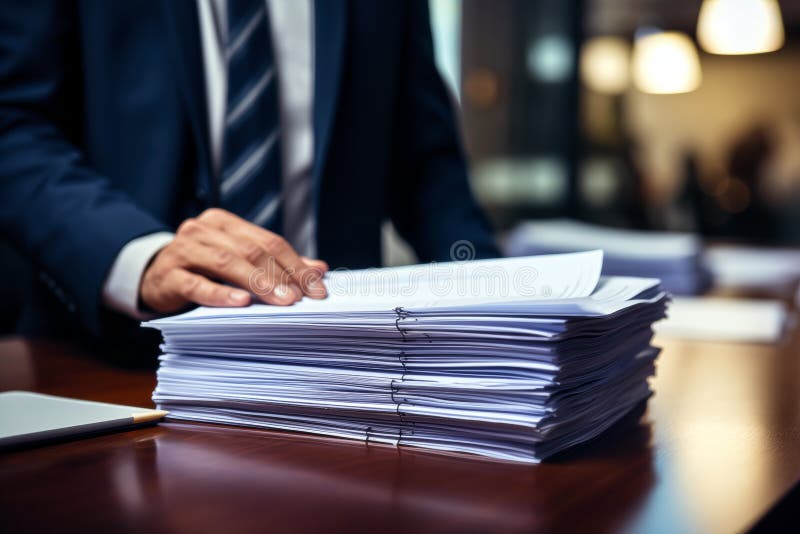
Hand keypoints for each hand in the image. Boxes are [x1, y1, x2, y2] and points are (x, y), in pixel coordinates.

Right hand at [140, 208, 327, 312]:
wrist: (151, 277)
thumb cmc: (202, 269)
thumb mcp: (239, 261)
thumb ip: (277, 263)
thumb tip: (319, 269)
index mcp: (224, 223)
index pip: (269, 241)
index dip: (296, 264)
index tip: (317, 288)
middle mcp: (203, 230)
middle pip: (251, 251)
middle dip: (281, 275)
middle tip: (302, 297)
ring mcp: (183, 251)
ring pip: (227, 264)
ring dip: (258, 283)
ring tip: (281, 300)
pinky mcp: (169, 276)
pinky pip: (196, 285)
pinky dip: (221, 294)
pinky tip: (241, 303)